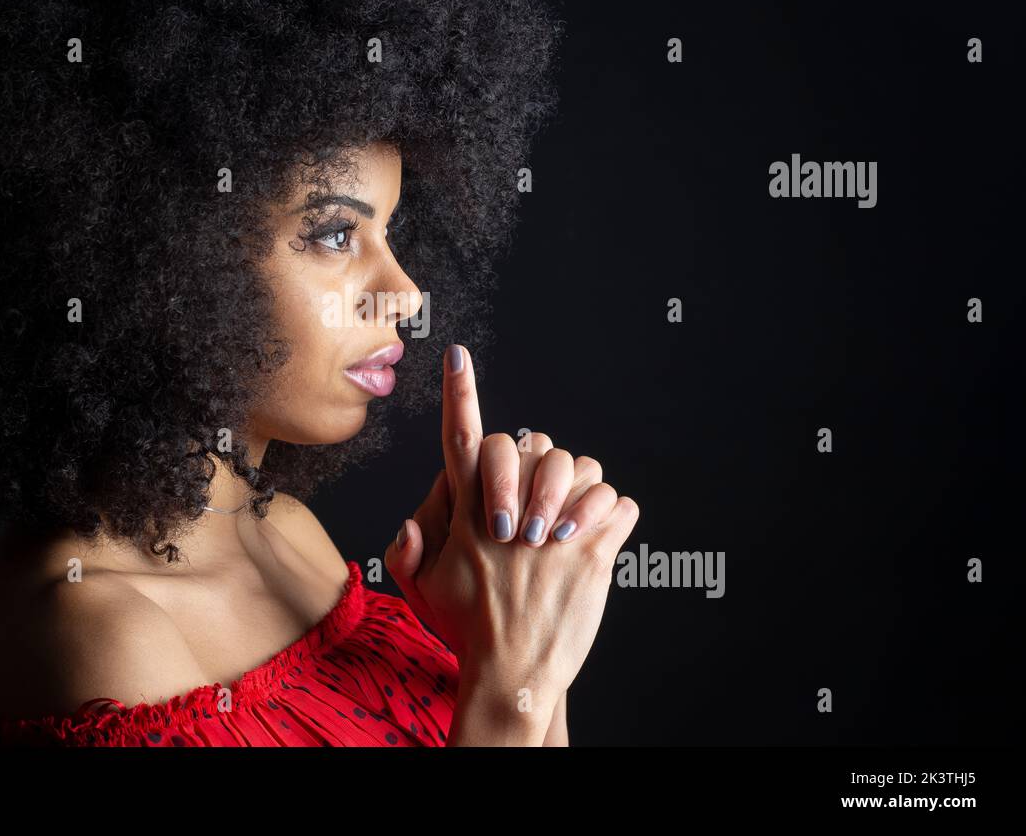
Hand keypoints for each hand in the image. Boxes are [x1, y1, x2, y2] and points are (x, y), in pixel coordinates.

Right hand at [384, 344, 640, 699]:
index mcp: (469, 515)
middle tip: (542, 507)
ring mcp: (553, 533)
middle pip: (533, 447)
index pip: (460, 440)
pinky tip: (600, 540)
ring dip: (585, 491)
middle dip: (543, 465)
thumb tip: (412, 517)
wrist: (511, 676)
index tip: (457, 355)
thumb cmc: (467, 632)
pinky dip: (616, 518)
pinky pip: (620, 508)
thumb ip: (410, 548)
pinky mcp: (592, 555)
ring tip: (574, 524)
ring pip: (585, 470)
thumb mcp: (423, 590)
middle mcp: (510, 514)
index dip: (457, 394)